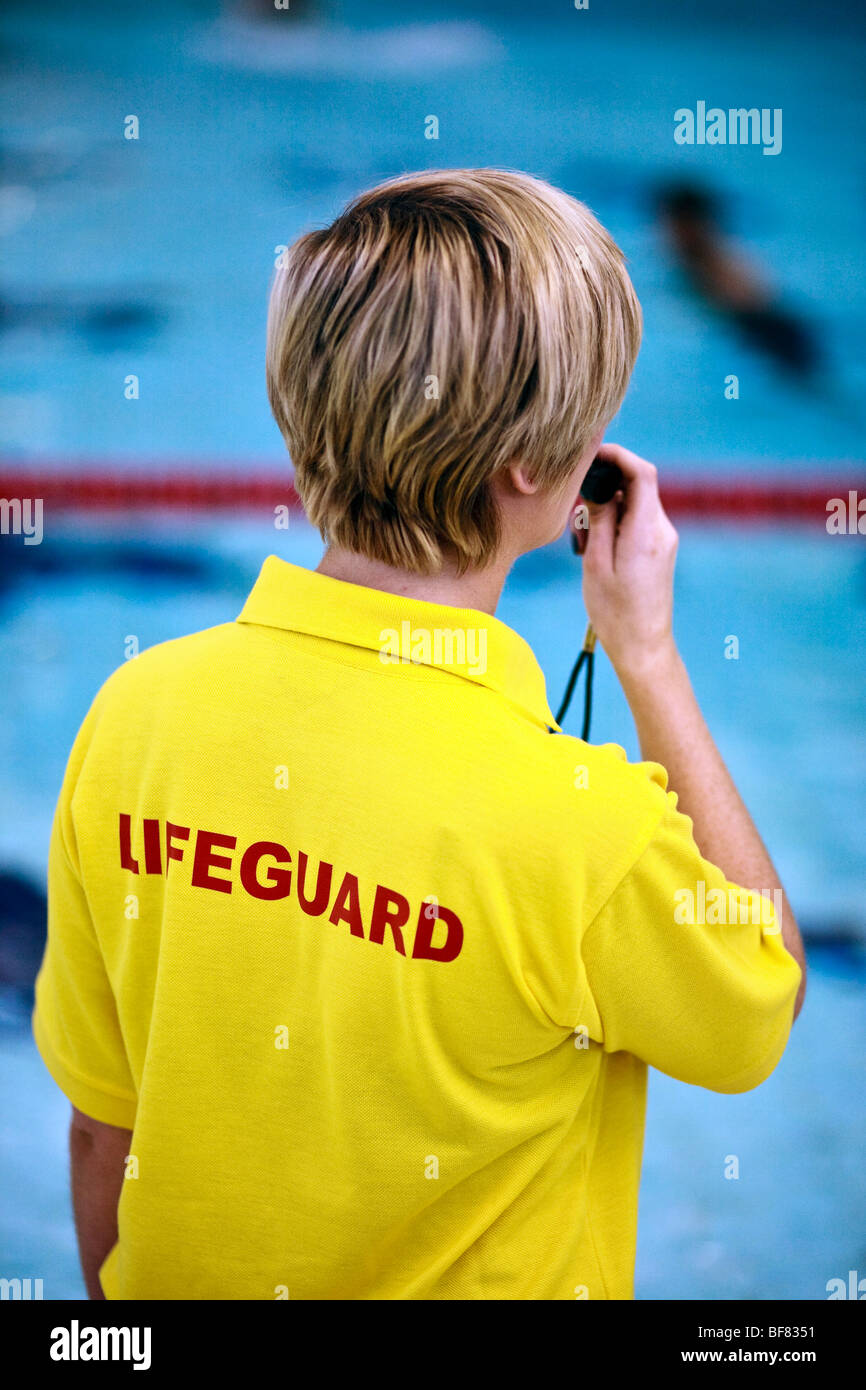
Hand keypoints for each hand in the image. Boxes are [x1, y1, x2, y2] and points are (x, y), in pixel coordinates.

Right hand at [576, 443, 678, 676]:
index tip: (592, 454)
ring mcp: (663, 539)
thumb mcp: (596, 563)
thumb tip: (597, 484)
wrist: (642, 646)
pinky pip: (636, 521)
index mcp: (646, 532)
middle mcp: (661, 530)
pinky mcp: (659, 549)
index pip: (642, 473)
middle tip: (576, 514)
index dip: (618, 455)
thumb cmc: (615, 612)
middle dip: (604, 487)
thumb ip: (600, 519)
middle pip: (636, 485)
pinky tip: (595, 548)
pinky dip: (614, 523)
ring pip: (633, 503)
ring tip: (583, 540)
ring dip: (606, 509)